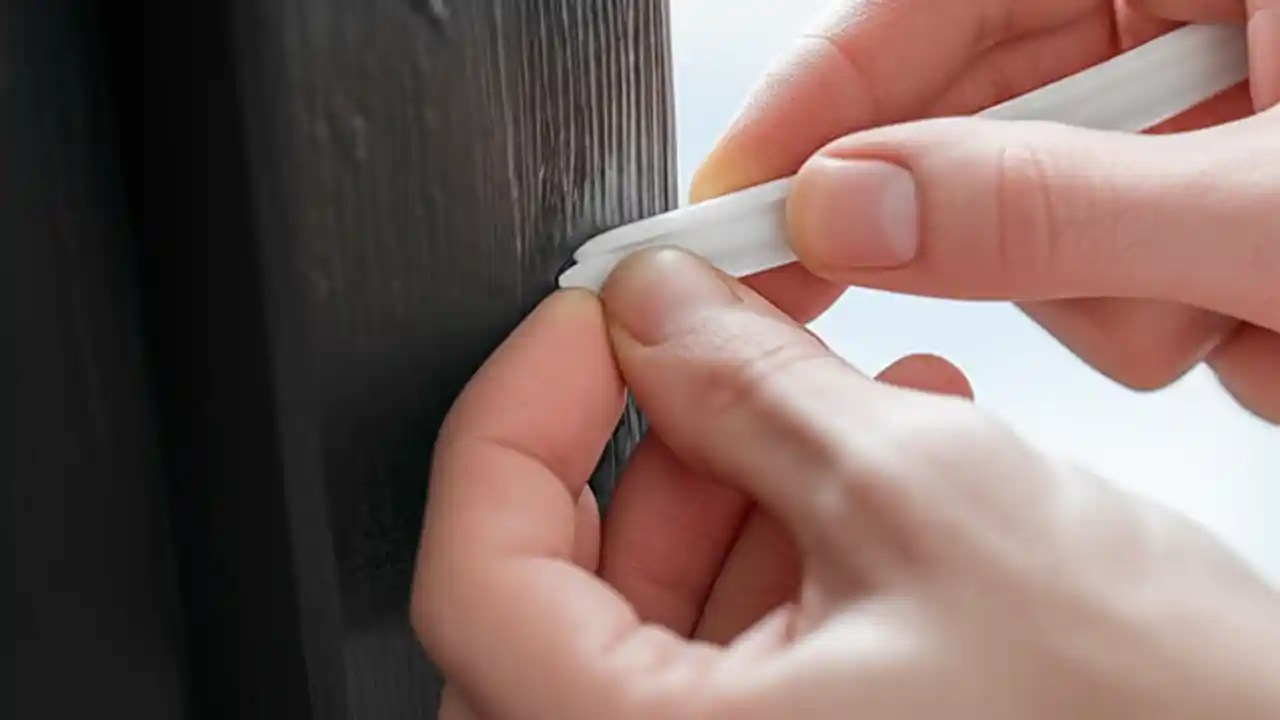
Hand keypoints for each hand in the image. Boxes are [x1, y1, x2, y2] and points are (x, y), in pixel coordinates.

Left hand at [411, 249, 1279, 718]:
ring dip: (749, 478)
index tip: (590, 323)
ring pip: (670, 610)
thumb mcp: (925, 502)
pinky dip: (801, 543)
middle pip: (577, 580)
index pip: (478, 566)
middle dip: (665, 435)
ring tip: (845, 395)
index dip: (523, 412)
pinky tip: (882, 468)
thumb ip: (751, 390)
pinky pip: (754, 649)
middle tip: (729, 338)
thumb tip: (654, 311)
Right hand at [694, 0, 1279, 421]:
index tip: (736, 198)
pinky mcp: (1215, 219)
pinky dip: (1171, 328)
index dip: (819, 97)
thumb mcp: (1264, 206)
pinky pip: (1121, 284)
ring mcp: (1203, 129)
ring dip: (1114, 301)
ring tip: (1243, 312)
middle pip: (975, 125)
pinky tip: (1267, 328)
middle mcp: (1184, 28)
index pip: (936, 2)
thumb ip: (1045, 207)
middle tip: (855, 299)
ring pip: (1044, 230)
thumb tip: (851, 211)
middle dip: (971, 231)